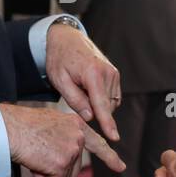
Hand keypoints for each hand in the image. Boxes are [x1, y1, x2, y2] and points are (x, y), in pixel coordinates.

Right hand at [0, 103, 124, 176]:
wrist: (10, 129)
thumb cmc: (23, 125)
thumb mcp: (51, 124)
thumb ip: (65, 137)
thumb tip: (68, 156)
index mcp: (76, 124)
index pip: (97, 143)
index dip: (109, 157)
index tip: (120, 167)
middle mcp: (78, 136)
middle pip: (76, 166)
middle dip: (60, 167)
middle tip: (41, 154)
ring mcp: (72, 150)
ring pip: (66, 175)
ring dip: (50, 172)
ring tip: (37, 155)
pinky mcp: (62, 164)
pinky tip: (35, 162)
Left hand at [44, 22, 121, 142]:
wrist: (67, 38)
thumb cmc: (60, 58)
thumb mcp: (60, 80)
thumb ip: (75, 100)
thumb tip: (90, 117)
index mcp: (93, 73)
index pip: (101, 104)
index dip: (107, 123)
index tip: (114, 138)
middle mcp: (108, 73)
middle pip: (104, 106)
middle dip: (91, 108)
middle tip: (74, 93)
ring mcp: (114, 73)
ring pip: (108, 103)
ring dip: (95, 103)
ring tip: (80, 87)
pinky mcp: (115, 75)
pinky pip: (111, 97)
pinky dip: (100, 98)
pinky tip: (88, 88)